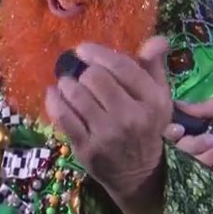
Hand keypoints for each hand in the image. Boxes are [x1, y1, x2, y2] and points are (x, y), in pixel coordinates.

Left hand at [45, 36, 173, 213]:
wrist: (138, 174)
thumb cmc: (146, 128)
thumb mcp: (158, 98)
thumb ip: (154, 67)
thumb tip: (158, 39)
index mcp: (152, 101)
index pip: (121, 66)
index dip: (97, 53)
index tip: (83, 50)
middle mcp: (131, 117)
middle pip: (95, 78)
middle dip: (84, 72)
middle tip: (82, 76)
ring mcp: (107, 134)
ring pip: (76, 94)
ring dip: (68, 84)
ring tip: (69, 85)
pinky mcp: (86, 148)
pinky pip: (63, 115)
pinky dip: (54, 100)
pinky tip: (54, 94)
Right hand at [165, 95, 212, 179]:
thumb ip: (202, 108)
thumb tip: (175, 104)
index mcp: (194, 126)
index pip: (172, 133)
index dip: (171, 133)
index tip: (180, 130)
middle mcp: (196, 145)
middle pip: (181, 151)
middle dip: (195, 146)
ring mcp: (207, 160)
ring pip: (194, 165)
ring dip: (207, 158)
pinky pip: (212, 176)